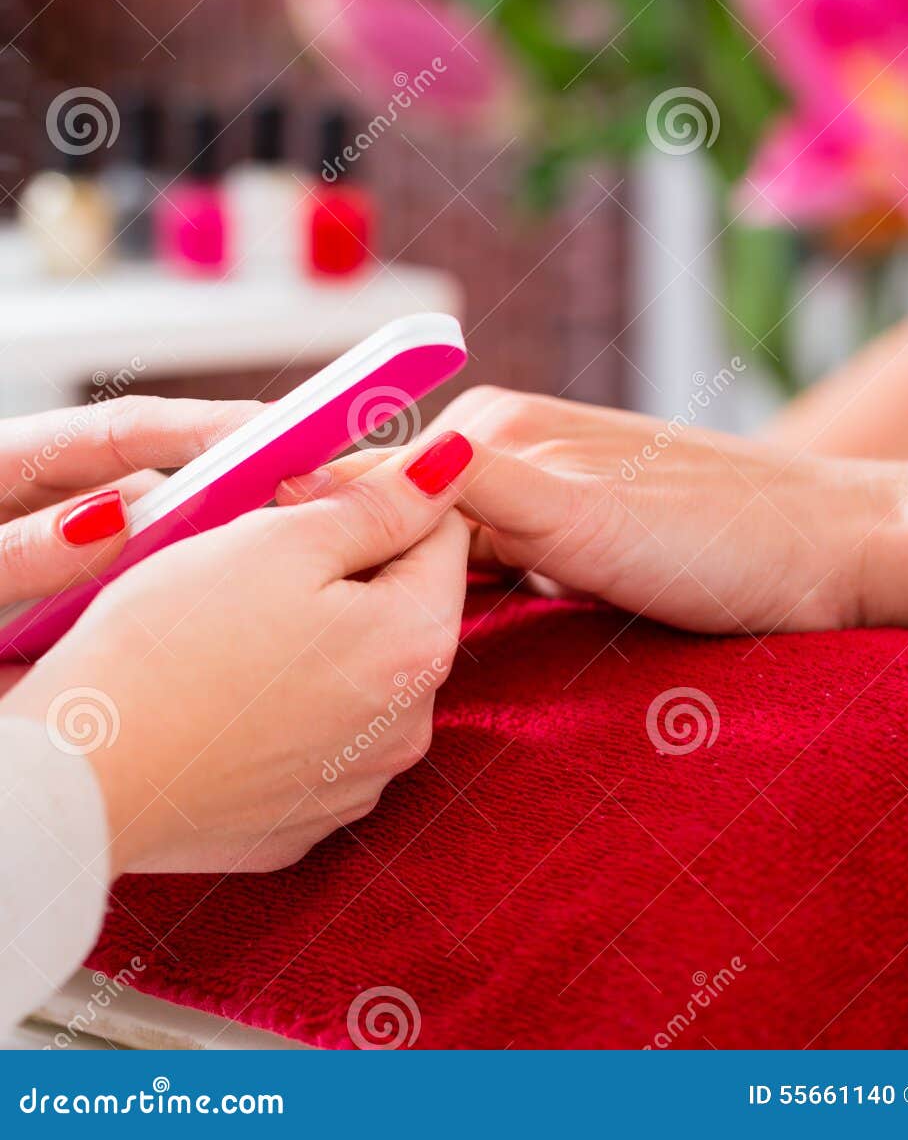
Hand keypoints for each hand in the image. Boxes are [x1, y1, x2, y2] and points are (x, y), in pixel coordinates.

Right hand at [1, 435, 474, 873]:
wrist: (83, 775)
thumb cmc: (170, 648)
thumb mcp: (282, 541)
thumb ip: (381, 502)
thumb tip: (449, 464)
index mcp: (419, 644)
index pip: (443, 531)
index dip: (377, 495)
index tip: (308, 496)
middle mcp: (409, 725)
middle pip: (404, 604)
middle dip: (346, 567)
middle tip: (257, 557)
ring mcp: (357, 782)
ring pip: (359, 670)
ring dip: (318, 636)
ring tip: (234, 629)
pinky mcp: (305, 818)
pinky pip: (317, 735)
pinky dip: (286, 704)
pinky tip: (227, 694)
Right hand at [288, 391, 876, 637]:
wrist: (840, 555)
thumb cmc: (723, 538)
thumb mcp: (583, 518)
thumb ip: (469, 487)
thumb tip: (341, 465)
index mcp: (492, 431)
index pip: (362, 483)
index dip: (313, 546)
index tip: (266, 618)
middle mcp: (507, 449)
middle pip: (394, 521)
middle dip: (355, 580)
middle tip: (313, 663)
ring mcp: (540, 494)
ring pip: (436, 555)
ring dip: (404, 600)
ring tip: (355, 666)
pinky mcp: (570, 537)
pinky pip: (484, 576)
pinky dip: (457, 612)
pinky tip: (441, 656)